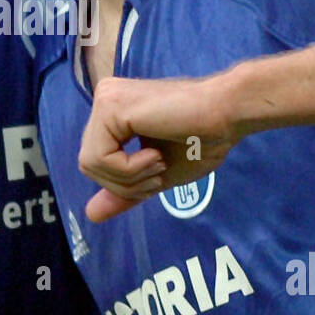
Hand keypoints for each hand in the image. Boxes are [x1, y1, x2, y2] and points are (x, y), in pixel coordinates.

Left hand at [80, 73, 237, 221]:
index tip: (158, 173)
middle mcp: (104, 100)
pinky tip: (156, 155)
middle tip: (159, 172)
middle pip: (88, 164)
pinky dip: (129, 168)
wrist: (226, 114)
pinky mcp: (110, 106)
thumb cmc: (201, 140)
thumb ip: (124, 192)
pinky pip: (100, 157)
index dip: (125, 182)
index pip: (95, 163)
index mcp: (113, 114)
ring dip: (130, 177)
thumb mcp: (156, 175)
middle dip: (126, 183)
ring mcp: (105, 99)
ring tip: (159, 163)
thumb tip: (90, 216)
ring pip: (90, 163)